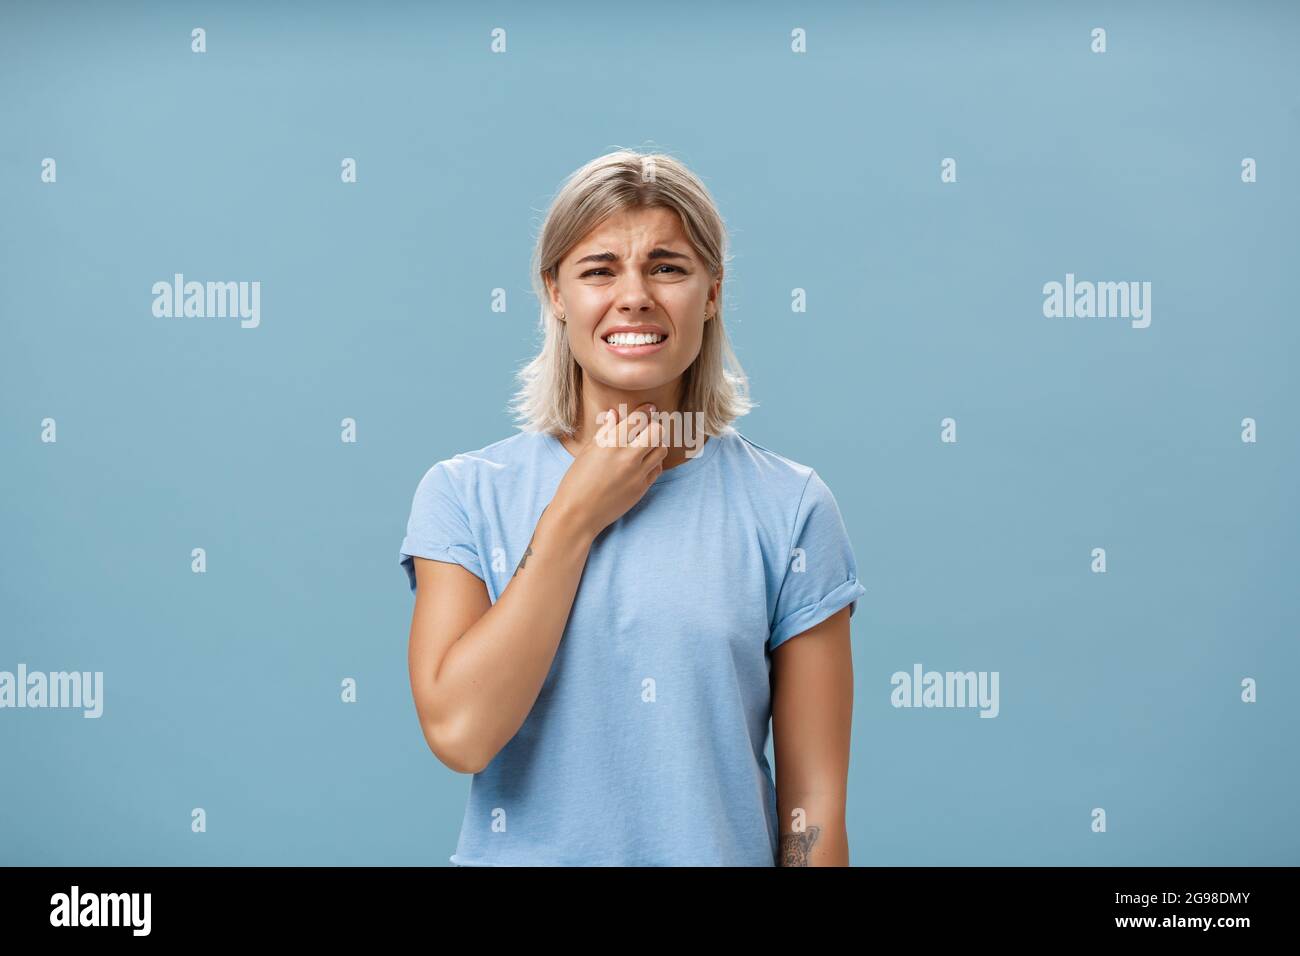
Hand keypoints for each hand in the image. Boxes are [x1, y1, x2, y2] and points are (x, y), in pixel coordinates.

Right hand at [551, 402, 667, 538]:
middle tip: (647, 430)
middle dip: (654, 427)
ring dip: (656, 445)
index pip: (638, 419)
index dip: (646, 410)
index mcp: (610, 443)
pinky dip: (654, 462)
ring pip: (662, 449)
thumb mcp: (587, 452)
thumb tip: (614, 414)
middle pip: (657, 431)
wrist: (578, 514)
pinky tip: (643, 463)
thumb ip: (605, 432)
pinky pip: (658, 468)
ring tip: (645, 447)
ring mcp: (637, 474)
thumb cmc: (577, 481)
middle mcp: (626, 457)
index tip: (649, 408)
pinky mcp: (642, 488)